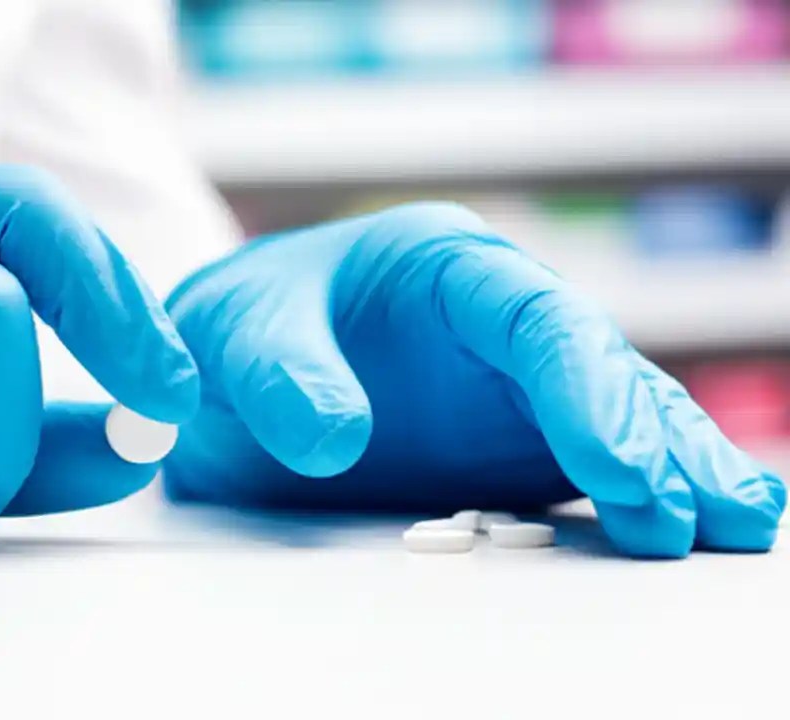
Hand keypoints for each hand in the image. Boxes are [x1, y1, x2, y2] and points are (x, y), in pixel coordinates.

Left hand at [163, 202, 783, 557]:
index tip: (616, 465)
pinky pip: (583, 468)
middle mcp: (498, 322)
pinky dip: (637, 494)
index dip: (585, 389)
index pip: (537, 319)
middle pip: (597, 368)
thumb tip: (332, 439)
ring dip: (673, 467)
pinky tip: (690, 526)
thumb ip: (278, 374)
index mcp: (446, 269)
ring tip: (737, 520)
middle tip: (692, 512)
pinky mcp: (507, 444)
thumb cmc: (235, 327)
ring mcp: (511, 387)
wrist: (220, 367)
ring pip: (613, 416)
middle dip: (650, 437)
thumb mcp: (232, 335)